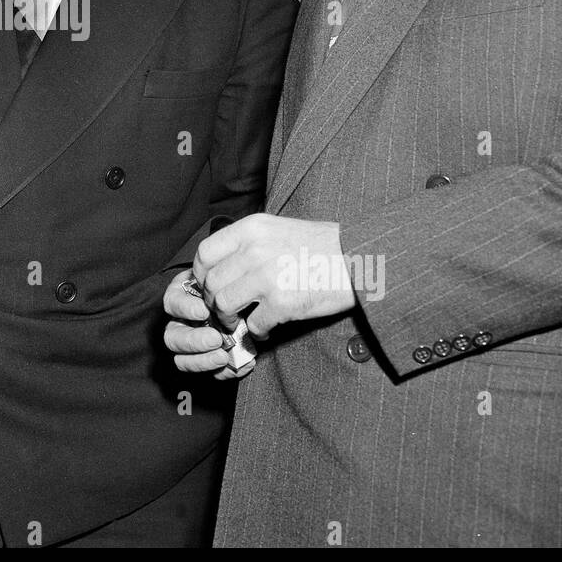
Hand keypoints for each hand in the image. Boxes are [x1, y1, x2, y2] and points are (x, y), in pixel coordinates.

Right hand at [162, 269, 253, 380]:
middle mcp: (181, 322)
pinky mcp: (208, 360)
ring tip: (225, 357)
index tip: (204, 311)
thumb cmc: (232, 280)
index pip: (172, 304)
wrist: (247, 293)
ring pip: (181, 360)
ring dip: (203, 361)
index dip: (185, 309)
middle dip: (194, 341)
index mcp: (181, 297)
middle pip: (172, 337)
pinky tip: (244, 365)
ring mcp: (191, 344)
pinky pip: (209, 373)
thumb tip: (225, 286)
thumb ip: (219, 280)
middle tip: (216, 339)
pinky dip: (226, 372)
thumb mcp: (223, 272)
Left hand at [195, 213, 356, 337]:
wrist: (360, 258)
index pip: (205, 253)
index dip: (201, 275)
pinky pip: (254, 325)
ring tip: (241, 321)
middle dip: (213, 302)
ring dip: (229, 319)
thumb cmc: (321, 245)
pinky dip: (257, 332)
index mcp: (251, 229)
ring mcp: (267, 277)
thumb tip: (221, 268)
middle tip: (226, 310)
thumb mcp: (277, 229)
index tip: (209, 286)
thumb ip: (248, 243)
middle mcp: (254, 250)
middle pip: (211, 283)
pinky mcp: (283, 303)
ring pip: (223, 305)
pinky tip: (268, 327)